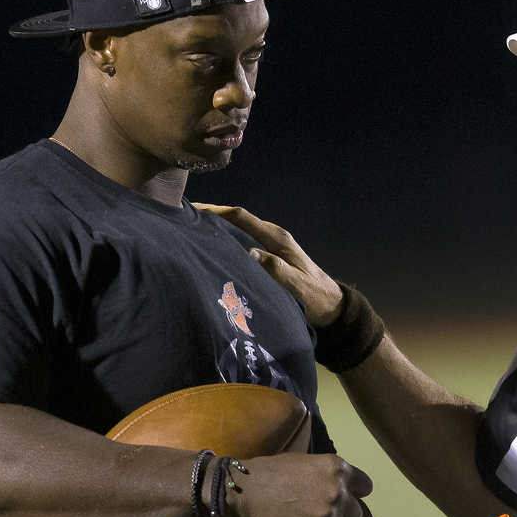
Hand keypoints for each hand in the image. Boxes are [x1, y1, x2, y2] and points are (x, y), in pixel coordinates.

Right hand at [191, 204, 343, 326]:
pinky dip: (227, 243)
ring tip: (193, 232)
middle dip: (212, 217)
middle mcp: (273, 239)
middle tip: (184, 219)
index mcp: (277, 239)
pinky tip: (213, 251)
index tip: (194, 209)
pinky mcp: (270, 258)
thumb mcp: (295, 285)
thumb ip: (274, 269)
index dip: (217, 211)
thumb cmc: (315, 297)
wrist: (332, 307)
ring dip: (218, 230)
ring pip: (239, 232)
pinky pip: (243, 245)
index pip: (242, 218)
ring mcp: (271, 248)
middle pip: (237, 221)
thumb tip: (249, 252)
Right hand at [223, 454, 372, 516]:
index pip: (365, 486)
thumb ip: (324, 477)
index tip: (345, 500)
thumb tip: (336, 490)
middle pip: (355, 515)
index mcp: (337, 469)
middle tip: (316, 515)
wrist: (242, 491)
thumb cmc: (267, 473)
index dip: (355, 494)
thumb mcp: (302, 463)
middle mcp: (338, 493)